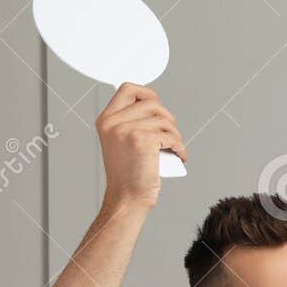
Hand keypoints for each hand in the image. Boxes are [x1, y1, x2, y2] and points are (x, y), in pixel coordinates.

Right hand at [96, 84, 186, 209]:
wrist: (127, 197)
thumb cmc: (128, 173)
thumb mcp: (121, 141)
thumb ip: (130, 122)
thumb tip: (153, 105)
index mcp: (106, 119)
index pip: (128, 88)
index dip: (148, 94)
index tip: (158, 110)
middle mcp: (113, 122)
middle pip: (153, 103)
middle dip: (168, 119)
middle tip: (170, 135)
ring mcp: (126, 130)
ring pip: (165, 120)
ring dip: (176, 135)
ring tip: (173, 148)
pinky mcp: (142, 140)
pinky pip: (171, 136)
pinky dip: (180, 147)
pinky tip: (179, 155)